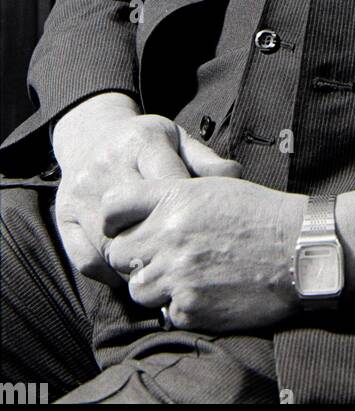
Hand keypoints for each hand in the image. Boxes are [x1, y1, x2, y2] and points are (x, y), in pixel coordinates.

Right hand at [51, 92, 240, 287]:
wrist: (92, 135)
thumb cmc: (146, 144)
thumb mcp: (177, 139)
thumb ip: (205, 159)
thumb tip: (235, 175)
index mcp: (141, 143)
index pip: (168, 185)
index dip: (189, 215)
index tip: (207, 235)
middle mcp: (107, 167)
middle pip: (137, 221)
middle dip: (163, 246)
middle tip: (185, 263)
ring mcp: (80, 195)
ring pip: (110, 247)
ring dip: (138, 266)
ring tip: (162, 273)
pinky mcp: (63, 217)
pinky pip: (86, 260)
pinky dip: (111, 274)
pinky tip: (133, 273)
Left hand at [101, 176, 304, 332]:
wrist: (300, 250)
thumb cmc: (260, 214)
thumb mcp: (214, 186)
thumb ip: (170, 197)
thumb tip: (137, 214)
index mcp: (174, 197)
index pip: (112, 206)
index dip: (115, 219)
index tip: (128, 227)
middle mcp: (169, 235)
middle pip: (117, 253)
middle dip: (134, 256)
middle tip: (160, 256)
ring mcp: (178, 274)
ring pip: (136, 288)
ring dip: (155, 285)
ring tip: (186, 276)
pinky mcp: (190, 308)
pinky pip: (165, 312)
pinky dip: (181, 306)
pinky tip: (207, 291)